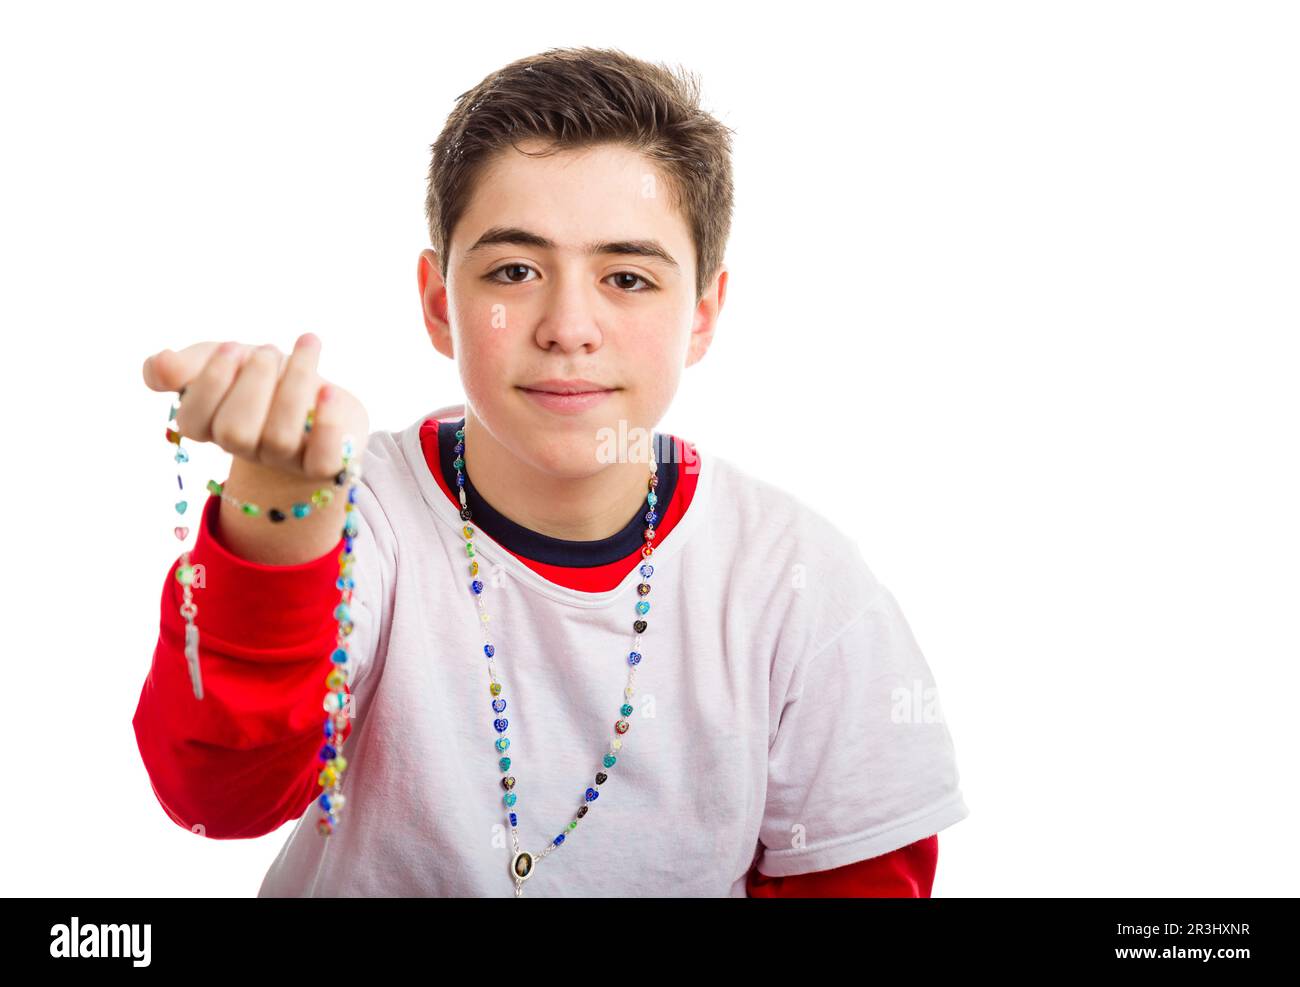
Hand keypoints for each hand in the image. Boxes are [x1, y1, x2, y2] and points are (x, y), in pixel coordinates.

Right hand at [142, 334, 368, 480]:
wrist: (316, 395)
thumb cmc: (261, 375)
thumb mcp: (220, 359)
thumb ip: (185, 365)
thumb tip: (159, 364)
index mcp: (210, 426)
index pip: (193, 421)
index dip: (211, 383)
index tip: (232, 347)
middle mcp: (244, 449)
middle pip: (235, 433)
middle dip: (252, 383)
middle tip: (268, 350)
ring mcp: (284, 460)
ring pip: (280, 437)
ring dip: (294, 384)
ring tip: (306, 346)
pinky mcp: (323, 464)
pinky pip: (323, 461)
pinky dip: (328, 425)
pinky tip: (328, 391)